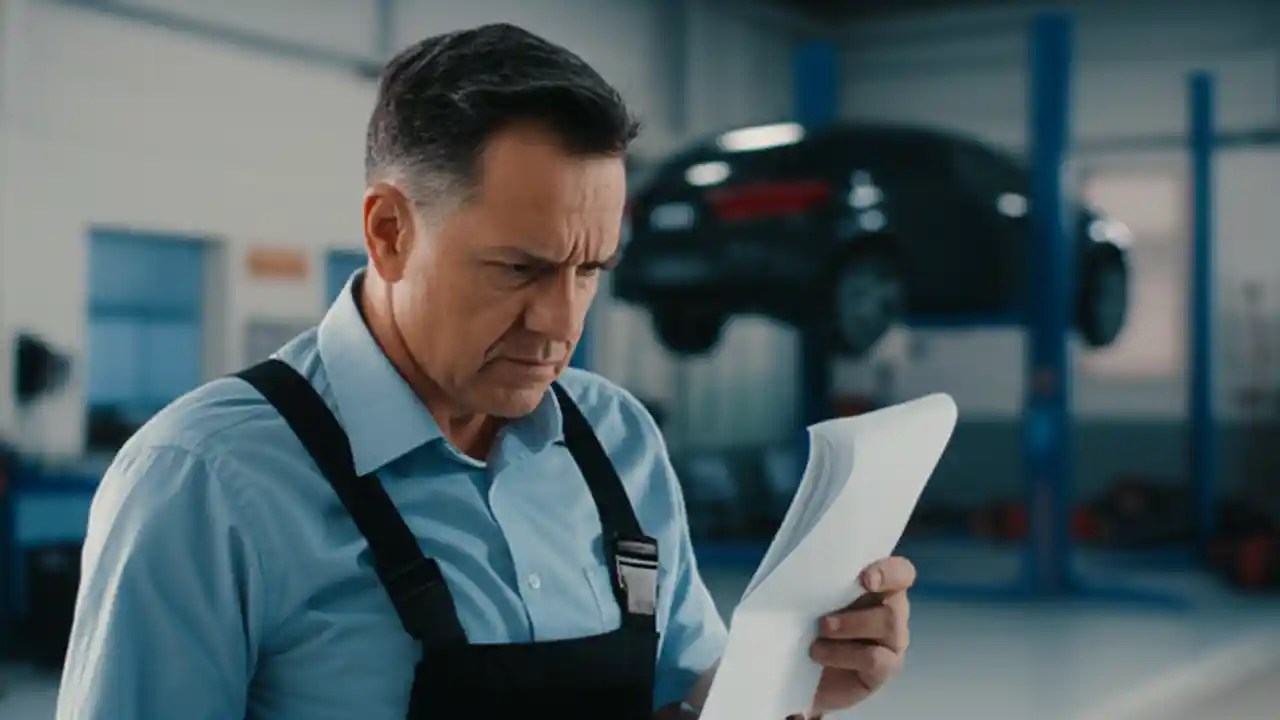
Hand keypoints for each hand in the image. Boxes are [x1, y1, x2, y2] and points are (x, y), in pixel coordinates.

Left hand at [805, 556, 915, 716]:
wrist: (801, 669)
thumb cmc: (810, 624)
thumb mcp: (814, 599)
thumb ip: (824, 582)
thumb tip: (810, 569)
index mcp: (879, 587)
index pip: (901, 572)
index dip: (889, 572)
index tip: (865, 579)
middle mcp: (892, 611)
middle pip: (896, 601)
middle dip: (858, 606)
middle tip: (825, 619)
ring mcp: (893, 642)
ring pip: (889, 625)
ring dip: (850, 627)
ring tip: (820, 632)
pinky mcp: (885, 669)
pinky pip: (875, 659)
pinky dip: (844, 654)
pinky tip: (820, 654)